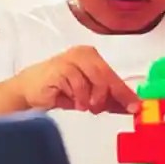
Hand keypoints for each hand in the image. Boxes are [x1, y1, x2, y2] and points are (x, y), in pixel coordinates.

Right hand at [13, 46, 140, 114]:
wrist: (29, 90)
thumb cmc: (59, 91)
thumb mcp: (88, 96)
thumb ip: (108, 99)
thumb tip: (131, 107)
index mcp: (92, 57)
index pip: (114, 75)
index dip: (125, 93)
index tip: (136, 107)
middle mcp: (83, 54)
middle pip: (108, 76)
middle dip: (111, 97)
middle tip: (105, 109)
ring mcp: (71, 59)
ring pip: (96, 81)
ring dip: (92, 99)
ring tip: (83, 105)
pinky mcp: (60, 69)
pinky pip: (80, 86)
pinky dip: (79, 98)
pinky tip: (74, 103)